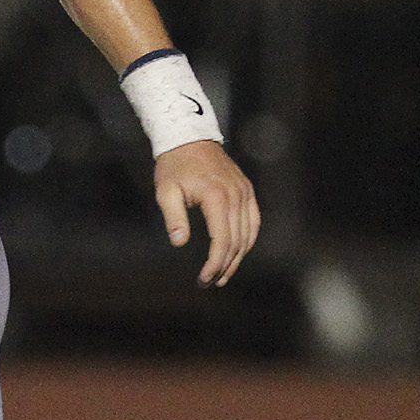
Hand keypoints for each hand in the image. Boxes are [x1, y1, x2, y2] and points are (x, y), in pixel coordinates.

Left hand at [154, 139, 259, 286]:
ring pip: (248, 234)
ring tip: (223, 274)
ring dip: (237, 257)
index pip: (222, 240)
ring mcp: (245, 193)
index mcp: (217, 197)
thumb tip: (179, 242)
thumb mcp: (165, 190)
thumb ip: (173, 217)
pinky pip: (253, 221)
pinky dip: (247, 240)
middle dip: (224, 266)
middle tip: (210, 282)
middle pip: (237, 241)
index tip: (203, 279)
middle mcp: (236, 196)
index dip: (214, 263)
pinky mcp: (246, 190)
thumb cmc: (173, 164)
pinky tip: (237, 253)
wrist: (188, 137)